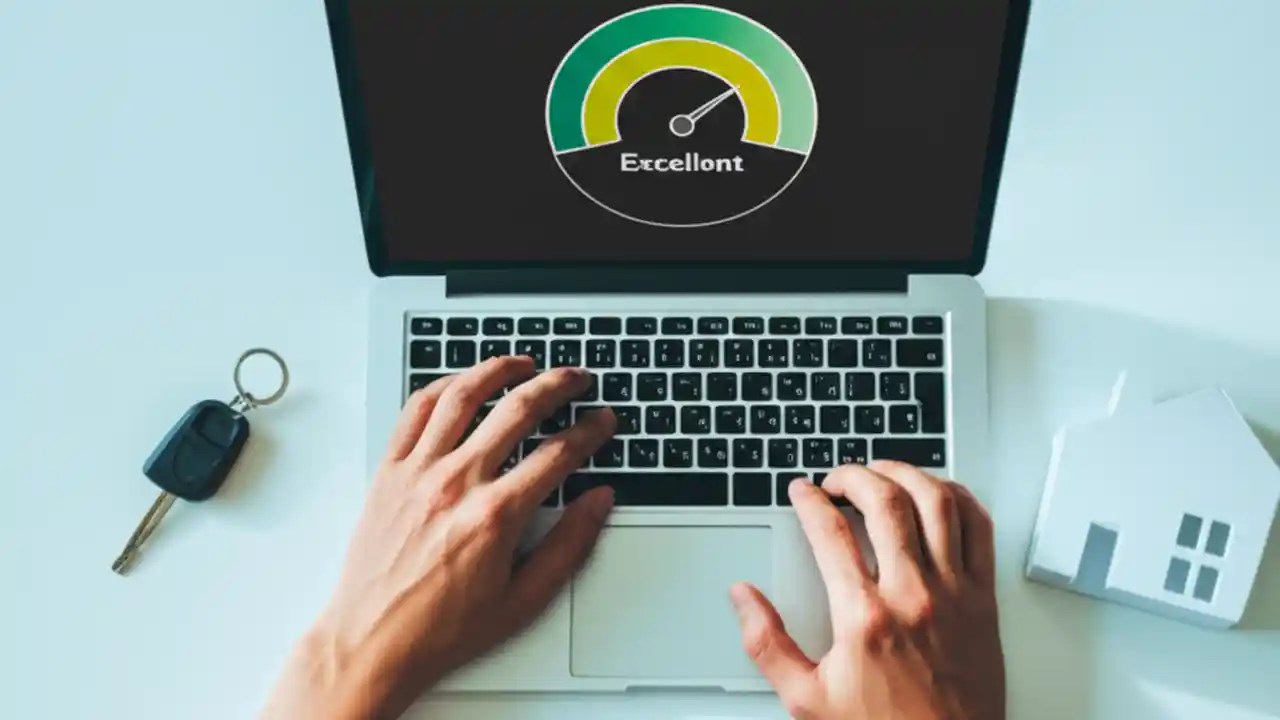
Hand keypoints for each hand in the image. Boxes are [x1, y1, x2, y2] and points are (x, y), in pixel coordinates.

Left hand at [262, 357, 615, 719]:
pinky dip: (442, 387)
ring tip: (523, 362)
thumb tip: (599, 502)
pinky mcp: (388, 472)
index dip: (590, 431)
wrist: (371, 643)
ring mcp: (418, 472)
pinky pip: (415, 411)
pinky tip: (461, 382)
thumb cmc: (441, 629)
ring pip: (463, 396)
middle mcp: (456, 484)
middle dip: (557, 385)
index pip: (559, 454)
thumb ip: (569, 545)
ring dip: (499, 370)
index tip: (603, 421)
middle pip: (517, 410)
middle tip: (576, 378)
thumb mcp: (523, 600)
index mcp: (495, 516)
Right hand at [731, 462, 1002, 719]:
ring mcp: (955, 593)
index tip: (801, 492)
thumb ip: (768, 643)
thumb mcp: (807, 700)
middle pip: (884, 502)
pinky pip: (979, 529)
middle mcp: (913, 596)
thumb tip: (743, 598)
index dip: (809, 500)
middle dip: (853, 476)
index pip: (830, 532)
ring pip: (936, 503)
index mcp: (863, 618)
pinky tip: (938, 494)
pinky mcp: (985, 600)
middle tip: (836, 480)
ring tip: (882, 473)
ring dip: (905, 474)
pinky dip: (958, 498)